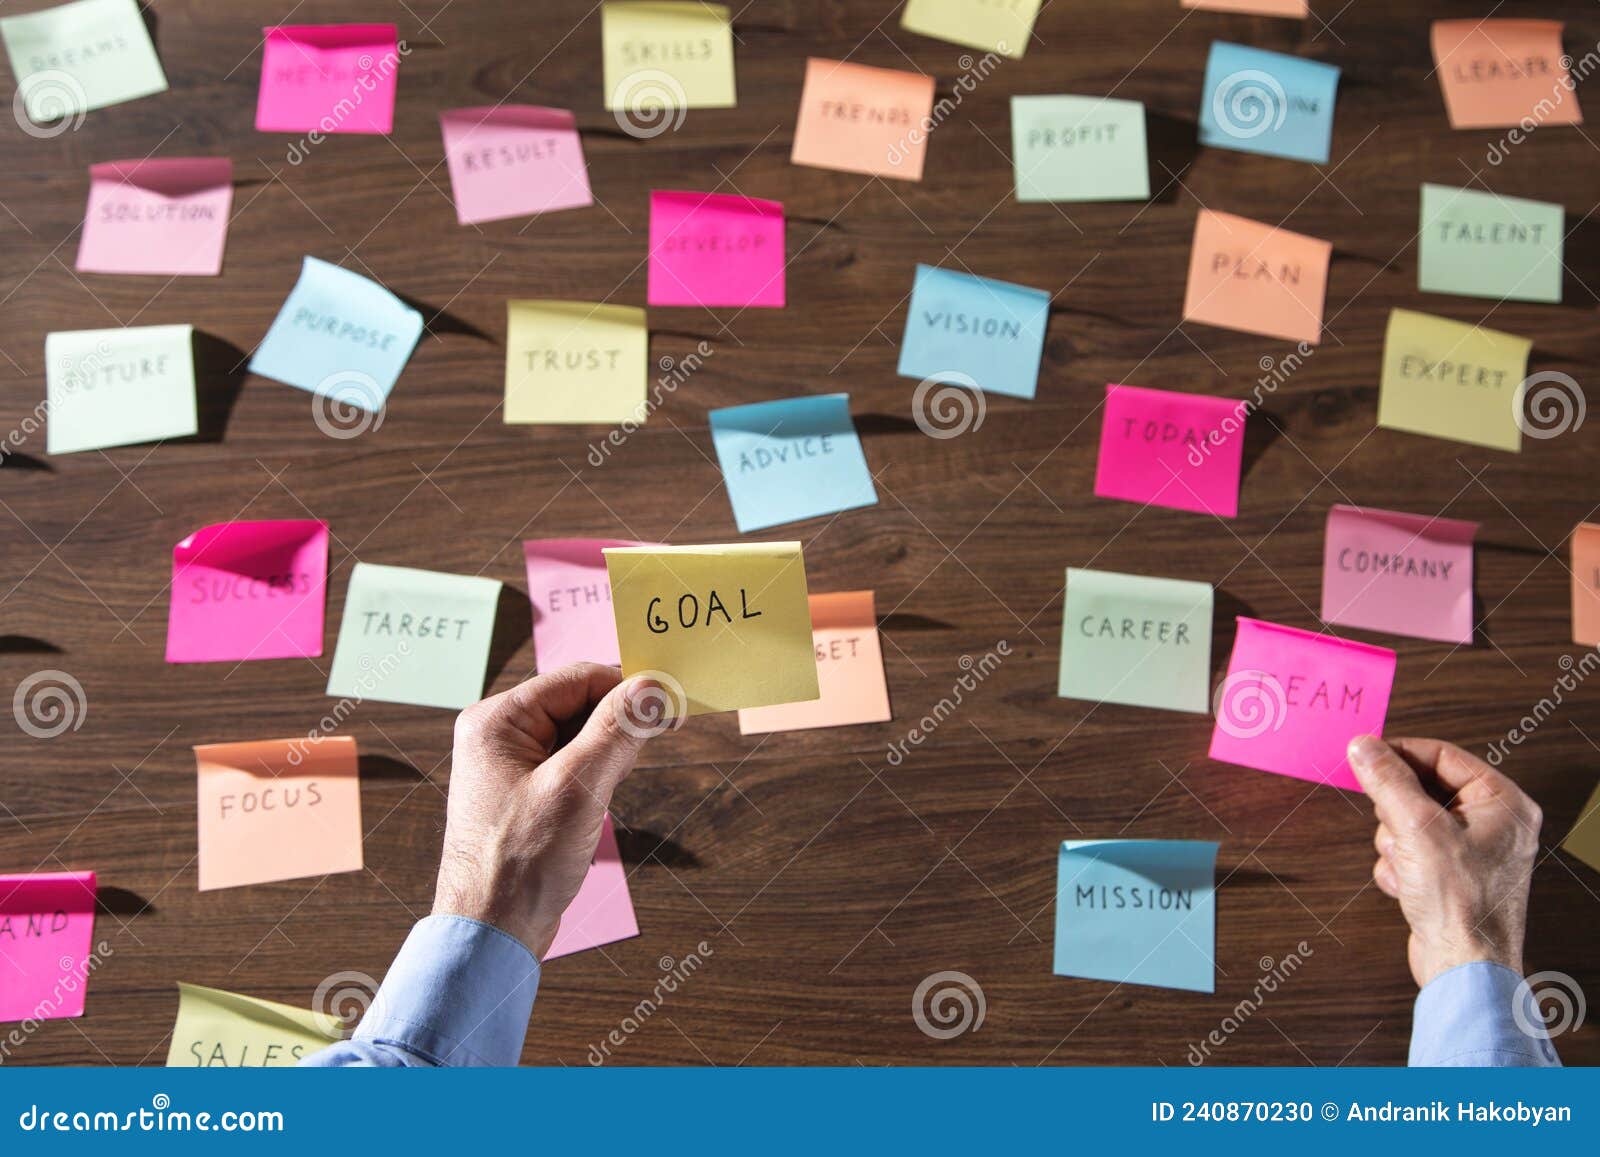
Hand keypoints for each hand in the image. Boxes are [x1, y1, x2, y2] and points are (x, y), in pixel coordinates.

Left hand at [433, 662, 666, 956]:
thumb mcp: (578, 789)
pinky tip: (601, 801)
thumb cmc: (521, 864)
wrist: (491, 933)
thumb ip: (617, 731)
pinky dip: (598, 773)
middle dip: (619, 722)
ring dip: (610, 751)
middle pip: (579, 702)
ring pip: (580, 734)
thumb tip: (653, 687)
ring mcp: (510, 765)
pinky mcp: (526, 792)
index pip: (577, 679)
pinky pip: (572, 763)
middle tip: (652, 745)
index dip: (627, 687)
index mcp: (496, 721)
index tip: (673, 701)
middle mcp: (498, 735)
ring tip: (609, 789)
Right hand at [1347, 735, 1541, 988]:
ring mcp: (1471, 850)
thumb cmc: (1462, 904)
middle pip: (1421, 788)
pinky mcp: (1451, 875)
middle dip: (1397, 813)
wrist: (1463, 969)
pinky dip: (1399, 867)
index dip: (1400, 754)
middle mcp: (1493, 823)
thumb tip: (1363, 746)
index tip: (1363, 756)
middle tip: (1400, 833)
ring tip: (1409, 868)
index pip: (1442, 755)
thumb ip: (1388, 781)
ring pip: (1408, 820)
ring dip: (1395, 844)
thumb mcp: (1417, 829)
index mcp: (1503, 803)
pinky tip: (1408, 887)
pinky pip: (1409, 850)